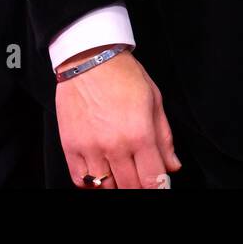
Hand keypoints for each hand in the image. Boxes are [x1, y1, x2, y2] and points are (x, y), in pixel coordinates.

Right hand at [55, 48, 181, 189]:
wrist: (88, 56)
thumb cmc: (123, 74)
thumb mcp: (154, 99)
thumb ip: (164, 137)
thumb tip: (172, 166)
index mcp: (140, 133)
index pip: (153, 181)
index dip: (158, 187)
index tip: (158, 183)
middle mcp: (114, 144)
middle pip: (130, 188)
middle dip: (139, 185)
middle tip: (139, 174)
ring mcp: (90, 147)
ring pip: (106, 187)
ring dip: (116, 183)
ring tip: (120, 169)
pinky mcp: (70, 145)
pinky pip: (80, 180)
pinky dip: (91, 182)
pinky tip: (100, 171)